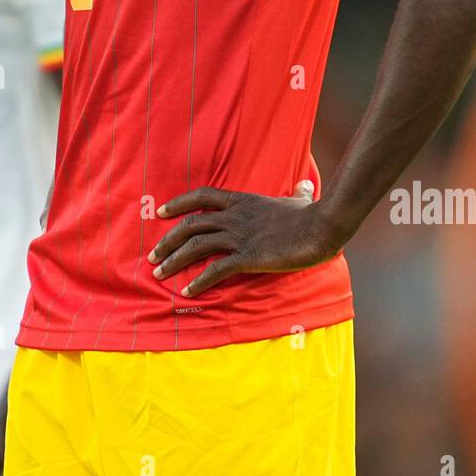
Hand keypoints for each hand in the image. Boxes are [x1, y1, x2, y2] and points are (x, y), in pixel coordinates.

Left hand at [148, 180, 341, 298]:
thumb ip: (298, 193)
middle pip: (190, 225)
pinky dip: (199, 281)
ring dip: (174, 261)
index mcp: (242, 201)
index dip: (178, 204)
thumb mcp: (299, 200)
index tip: (161, 213)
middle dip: (167, 241)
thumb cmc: (311, 216)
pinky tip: (188, 291)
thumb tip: (306, 184)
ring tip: (160, 274)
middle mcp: (234, 217)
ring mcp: (240, 236)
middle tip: (153, 256)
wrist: (321, 227)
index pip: (201, 197)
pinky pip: (216, 270)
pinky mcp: (248, 257)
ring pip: (196, 246)